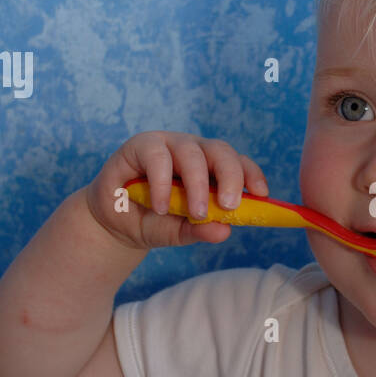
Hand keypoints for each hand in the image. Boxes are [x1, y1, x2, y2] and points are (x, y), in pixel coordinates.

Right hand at [84, 130, 269, 250]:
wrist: (114, 222)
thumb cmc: (154, 221)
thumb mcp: (181, 231)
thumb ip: (201, 230)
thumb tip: (224, 231)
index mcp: (210, 167)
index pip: (238, 163)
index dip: (251, 174)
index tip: (261, 195)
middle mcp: (193, 151)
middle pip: (220, 151)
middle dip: (230, 177)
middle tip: (230, 205)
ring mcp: (167, 145)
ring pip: (191, 153)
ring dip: (197, 184)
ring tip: (195, 213)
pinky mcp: (140, 146)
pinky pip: (157, 157)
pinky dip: (162, 183)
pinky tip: (159, 206)